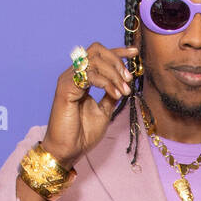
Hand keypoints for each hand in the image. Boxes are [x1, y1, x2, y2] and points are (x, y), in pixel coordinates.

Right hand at [40, 43, 136, 167]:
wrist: (68, 150)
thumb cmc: (82, 134)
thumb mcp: (104, 112)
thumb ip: (111, 96)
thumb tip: (123, 84)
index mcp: (82, 78)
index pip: (99, 55)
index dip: (118, 51)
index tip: (135, 52)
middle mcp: (74, 75)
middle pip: (97, 50)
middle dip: (117, 61)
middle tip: (128, 78)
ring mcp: (68, 79)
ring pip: (94, 60)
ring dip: (114, 73)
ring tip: (124, 90)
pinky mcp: (66, 88)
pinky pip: (89, 75)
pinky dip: (106, 82)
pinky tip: (115, 94)